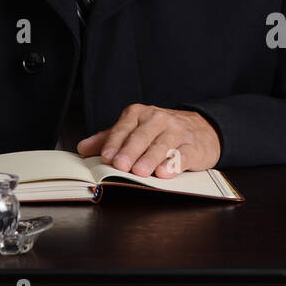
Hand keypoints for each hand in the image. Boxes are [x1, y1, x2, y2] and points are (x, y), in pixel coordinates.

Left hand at [77, 105, 220, 176]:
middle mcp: (158, 119)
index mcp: (139, 114)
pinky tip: (166, 172)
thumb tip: (83, 148)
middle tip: (120, 165)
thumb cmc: (161, 131)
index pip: (123, 128)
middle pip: (141, 136)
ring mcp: (177, 132)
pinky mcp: (193, 146)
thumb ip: (109, 138)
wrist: (201, 128)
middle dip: (130, 151)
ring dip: (150, 159)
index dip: (114, 143)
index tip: (106, 157)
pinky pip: (183, 154)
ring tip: (140, 171)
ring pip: (162, 145)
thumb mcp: (134, 130)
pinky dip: (174, 163)